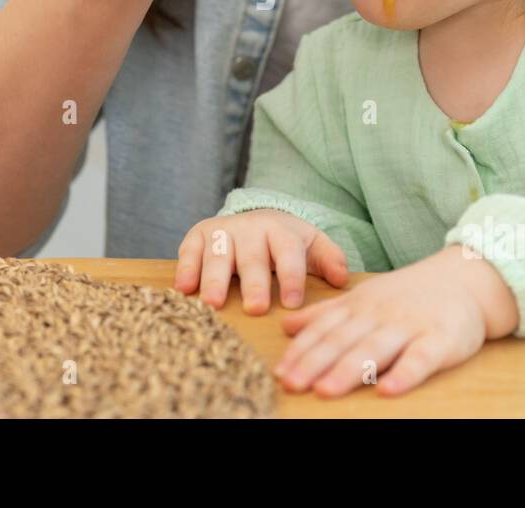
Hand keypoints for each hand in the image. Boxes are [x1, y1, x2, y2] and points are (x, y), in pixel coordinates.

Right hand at [174, 210, 349, 313]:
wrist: (255, 216)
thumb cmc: (286, 242)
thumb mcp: (311, 244)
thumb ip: (329, 259)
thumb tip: (341, 279)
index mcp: (281, 230)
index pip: (288, 252)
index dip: (291, 276)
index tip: (292, 302)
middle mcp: (250, 228)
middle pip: (252, 256)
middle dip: (253, 282)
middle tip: (255, 307)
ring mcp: (222, 231)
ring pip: (218, 254)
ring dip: (214, 278)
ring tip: (213, 303)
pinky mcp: (198, 235)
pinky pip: (189, 250)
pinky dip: (185, 268)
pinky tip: (184, 289)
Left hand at [274, 245, 518, 397]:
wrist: (464, 279)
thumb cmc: (408, 294)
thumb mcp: (363, 297)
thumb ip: (326, 313)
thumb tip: (286, 326)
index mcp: (359, 306)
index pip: (325, 330)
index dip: (301, 351)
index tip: (279, 371)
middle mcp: (380, 315)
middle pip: (343, 341)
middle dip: (315, 363)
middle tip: (292, 384)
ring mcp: (410, 326)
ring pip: (375, 349)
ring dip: (349, 370)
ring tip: (326, 390)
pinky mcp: (440, 340)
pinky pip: (420, 359)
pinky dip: (404, 374)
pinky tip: (387, 391)